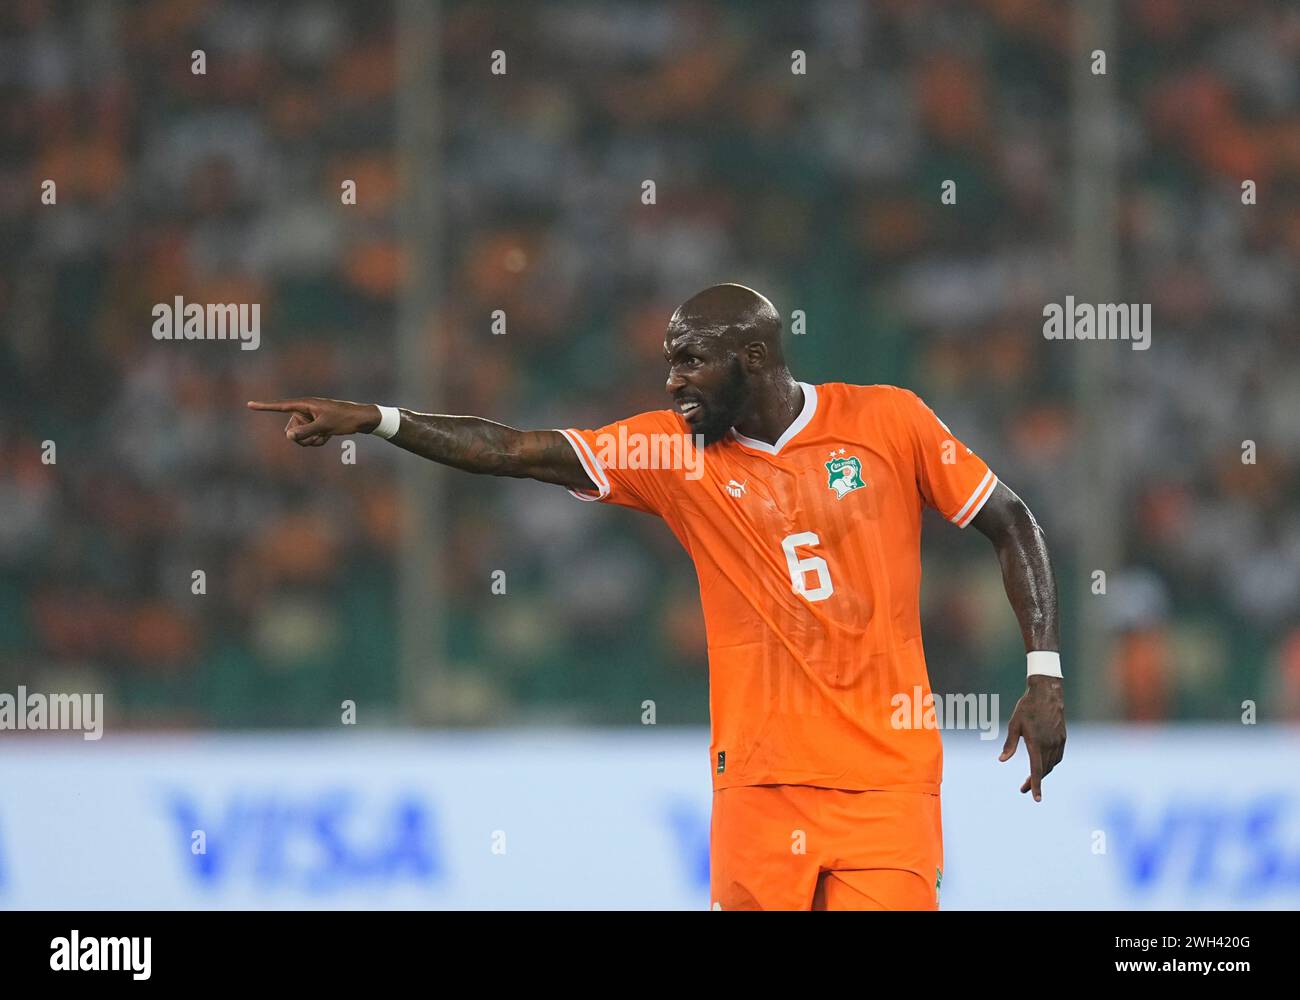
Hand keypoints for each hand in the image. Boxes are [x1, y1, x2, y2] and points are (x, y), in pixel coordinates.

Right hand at [246, 397, 380, 446]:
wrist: (361, 419)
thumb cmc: (344, 419)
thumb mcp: (324, 427)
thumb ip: (305, 432)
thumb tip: (288, 436)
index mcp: (305, 405)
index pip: (280, 406)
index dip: (264, 406)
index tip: (249, 404)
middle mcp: (305, 410)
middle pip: (291, 429)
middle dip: (302, 437)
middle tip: (319, 434)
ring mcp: (310, 418)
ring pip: (300, 436)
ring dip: (311, 440)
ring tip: (326, 435)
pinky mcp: (316, 425)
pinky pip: (309, 438)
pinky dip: (318, 440)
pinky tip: (329, 436)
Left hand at [999, 674, 1064, 801]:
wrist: (1047, 693)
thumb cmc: (1026, 707)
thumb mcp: (1014, 724)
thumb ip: (1009, 744)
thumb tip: (1001, 760)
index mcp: (1036, 743)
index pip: (1036, 770)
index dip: (1035, 785)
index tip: (1036, 799)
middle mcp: (1050, 745)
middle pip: (1044, 770)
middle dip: (1035, 782)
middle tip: (1023, 789)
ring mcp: (1058, 742)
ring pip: (1052, 765)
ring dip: (1043, 773)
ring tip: (1032, 778)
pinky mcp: (1063, 738)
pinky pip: (1058, 757)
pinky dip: (1051, 764)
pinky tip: (1044, 765)